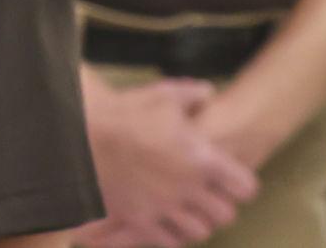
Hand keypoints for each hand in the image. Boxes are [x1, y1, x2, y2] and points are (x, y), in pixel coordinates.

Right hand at [74, 77, 258, 246]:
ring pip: (201, 232)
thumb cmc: (122, 114)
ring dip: (194, 221)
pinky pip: (170, 242)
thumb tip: (208, 91)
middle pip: (226, 215)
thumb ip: (190, 94)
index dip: (239, 184)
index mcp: (202, 158)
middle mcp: (190, 188)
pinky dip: (169, 234)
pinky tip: (161, 220)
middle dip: (218, 206)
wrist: (79, 136)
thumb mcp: (159, 96)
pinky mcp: (141, 221)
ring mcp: (165, 207)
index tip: (228, 179)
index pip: (246, 188)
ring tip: (183, 210)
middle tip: (204, 196)